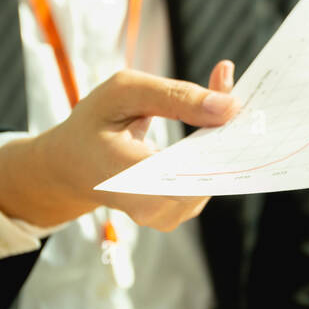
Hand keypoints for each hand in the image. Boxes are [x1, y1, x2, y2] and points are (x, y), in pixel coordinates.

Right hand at [0, 61, 239, 230]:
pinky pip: (208, 182)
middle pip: (211, 172)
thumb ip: (176, 96)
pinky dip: (214, 154)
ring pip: (215, 177)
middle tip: (238, 98)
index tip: (238, 103)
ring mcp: (166, 215)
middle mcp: (150, 206)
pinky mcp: (177, 213)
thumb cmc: (94, 124)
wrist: (70, 166)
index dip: (222, 135)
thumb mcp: (124, 92)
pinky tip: (211, 128)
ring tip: (221, 107)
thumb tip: (229, 107)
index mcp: (127, 175)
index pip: (193, 165)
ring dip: (222, 141)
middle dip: (228, 132)